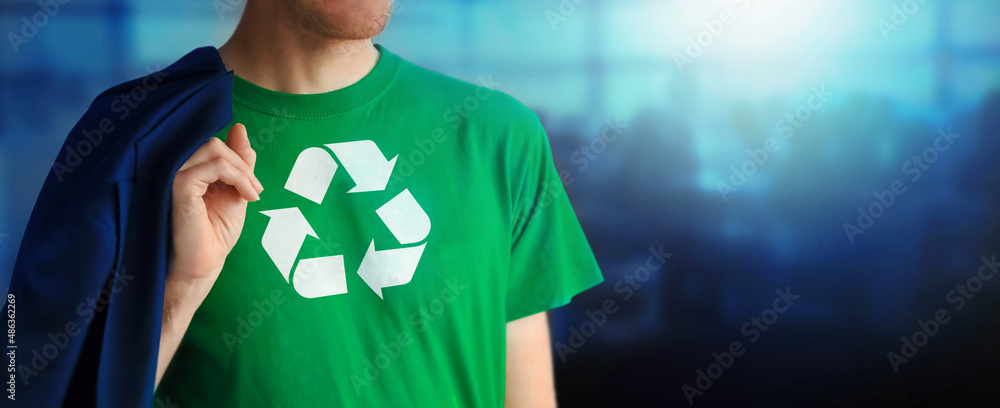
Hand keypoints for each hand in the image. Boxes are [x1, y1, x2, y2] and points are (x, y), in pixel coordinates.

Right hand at [170, 123, 261, 288]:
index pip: (213, 145)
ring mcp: (174, 175)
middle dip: (242, 164)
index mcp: (187, 170)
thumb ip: (238, 162)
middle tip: (256, 190)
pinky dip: (237, 177)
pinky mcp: (179, 186)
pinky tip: (246, 197)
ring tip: (252, 194)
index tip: (253, 185)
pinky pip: (213, 167)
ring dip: (242, 170)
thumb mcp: (234, 191)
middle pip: (214, 144)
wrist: (204, 265)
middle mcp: (176, 169)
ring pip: (214, 150)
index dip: (238, 156)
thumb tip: (240, 128)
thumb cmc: (214, 234)